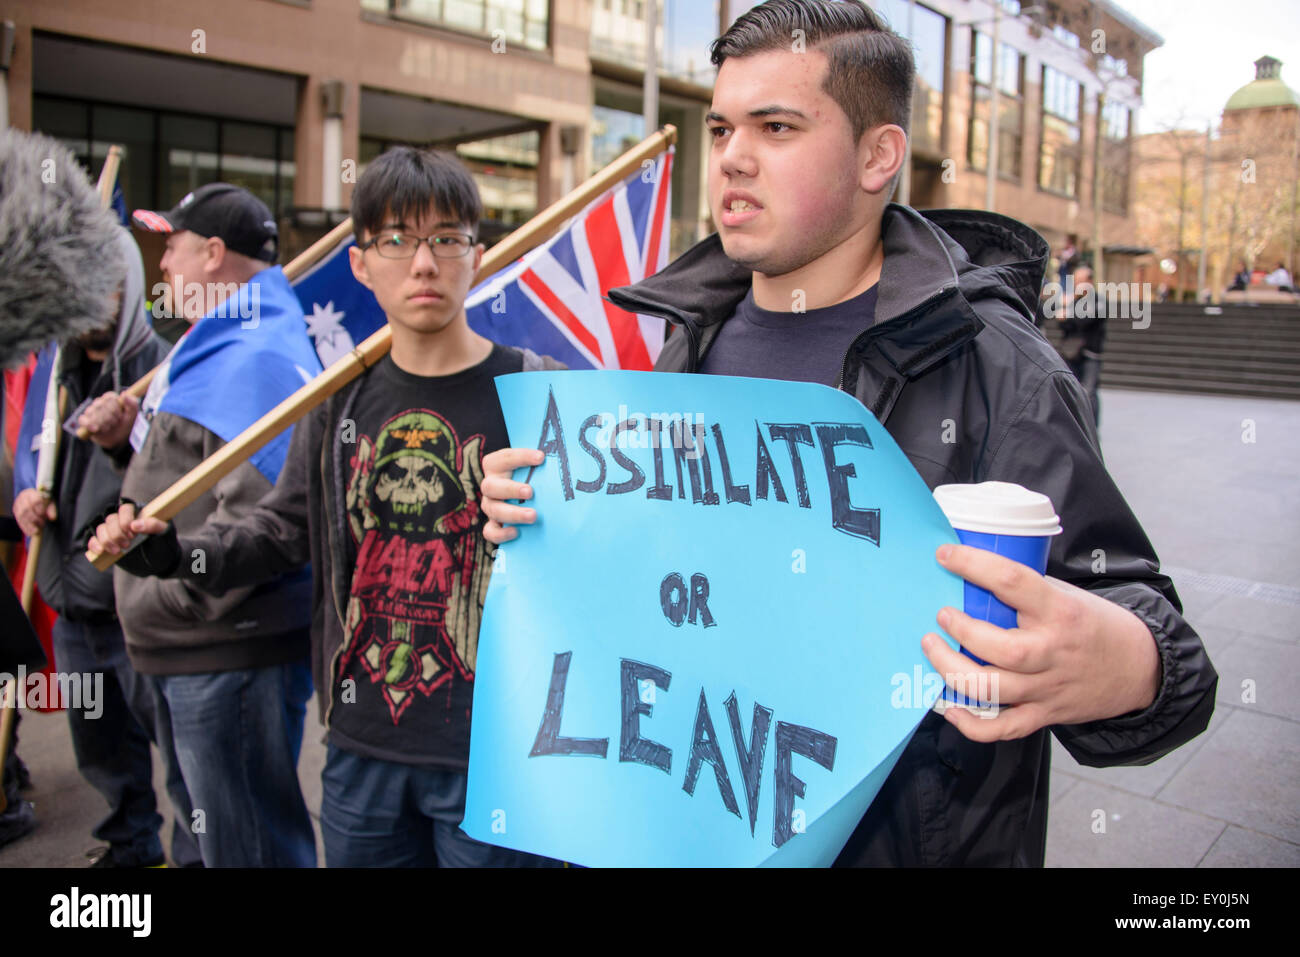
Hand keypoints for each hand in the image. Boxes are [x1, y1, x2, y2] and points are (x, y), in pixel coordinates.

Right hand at [13, 489, 55, 537]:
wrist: (35, 498)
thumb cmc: (44, 500)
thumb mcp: (50, 502)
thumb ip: (52, 509)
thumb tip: (53, 518)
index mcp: (32, 492)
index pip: (35, 500)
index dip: (40, 508)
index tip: (44, 514)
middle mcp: (22, 497)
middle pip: (26, 509)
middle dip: (34, 518)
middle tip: (42, 524)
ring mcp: (17, 504)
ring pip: (21, 516)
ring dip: (29, 524)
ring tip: (37, 530)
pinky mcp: (15, 511)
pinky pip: (19, 520)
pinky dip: (25, 528)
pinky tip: (30, 533)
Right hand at [79, 392, 139, 447]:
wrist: (119, 439)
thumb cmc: (125, 424)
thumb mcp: (133, 415)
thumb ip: (132, 403)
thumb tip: (124, 394)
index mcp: (111, 399)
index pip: (109, 397)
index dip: (115, 407)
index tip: (120, 415)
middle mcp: (99, 403)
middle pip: (101, 405)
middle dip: (110, 417)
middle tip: (115, 422)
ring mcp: (91, 412)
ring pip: (93, 412)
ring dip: (103, 422)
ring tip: (108, 427)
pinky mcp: (85, 421)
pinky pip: (82, 419)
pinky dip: (89, 424)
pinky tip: (95, 429)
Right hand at [89, 502, 168, 555]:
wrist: (160, 562)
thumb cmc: (164, 544)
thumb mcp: (164, 534)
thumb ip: (154, 525)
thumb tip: (135, 525)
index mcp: (138, 514)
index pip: (125, 509)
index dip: (125, 520)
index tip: (132, 533)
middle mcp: (123, 521)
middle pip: (111, 519)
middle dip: (116, 533)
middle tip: (126, 545)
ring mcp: (114, 532)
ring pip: (101, 529)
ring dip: (106, 540)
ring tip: (116, 551)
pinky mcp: (106, 544)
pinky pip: (93, 540)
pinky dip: (94, 545)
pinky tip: (100, 551)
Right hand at [481, 447, 543, 543]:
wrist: (521, 498)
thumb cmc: (530, 476)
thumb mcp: (534, 467)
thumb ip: (545, 463)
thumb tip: (574, 453)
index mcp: (496, 466)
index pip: (504, 458)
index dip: (521, 457)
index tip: (541, 457)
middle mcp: (490, 486)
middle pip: (490, 486)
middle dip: (511, 489)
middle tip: (530, 492)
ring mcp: (490, 506)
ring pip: (494, 510)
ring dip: (513, 513)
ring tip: (533, 515)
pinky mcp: (493, 525)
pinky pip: (491, 532)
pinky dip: (502, 534)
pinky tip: (517, 532)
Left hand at [922, 544, 1160, 741]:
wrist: (1141, 668)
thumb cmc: (1093, 625)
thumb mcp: (1066, 595)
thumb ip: (1025, 591)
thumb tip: (972, 574)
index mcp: (1059, 610)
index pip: (1012, 581)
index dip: (974, 565)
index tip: (945, 555)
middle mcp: (1052, 651)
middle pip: (1000, 649)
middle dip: (962, 631)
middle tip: (942, 616)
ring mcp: (1047, 687)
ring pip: (992, 689)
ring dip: (953, 671)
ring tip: (933, 648)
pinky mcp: (1044, 714)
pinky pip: (1003, 727)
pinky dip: (972, 724)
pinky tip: (950, 707)